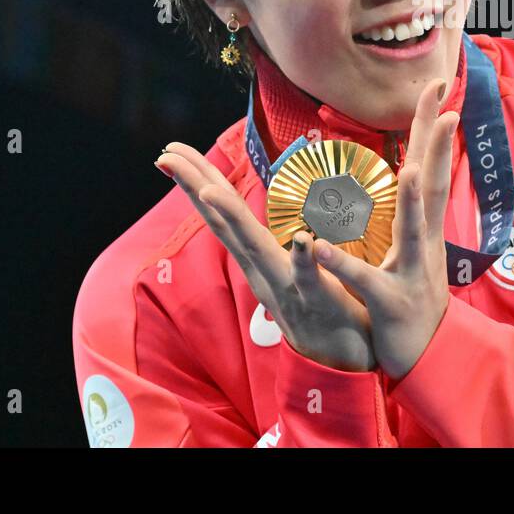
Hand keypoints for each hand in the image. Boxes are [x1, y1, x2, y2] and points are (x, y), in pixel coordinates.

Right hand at [155, 142, 375, 372]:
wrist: (346, 362)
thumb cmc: (323, 308)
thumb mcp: (291, 268)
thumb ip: (275, 240)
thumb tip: (261, 213)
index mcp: (259, 259)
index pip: (223, 213)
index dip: (197, 181)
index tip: (169, 151)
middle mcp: (265, 271)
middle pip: (226, 222)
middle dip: (197, 186)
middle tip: (167, 154)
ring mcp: (289, 288)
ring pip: (257, 249)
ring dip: (233, 219)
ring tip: (209, 190)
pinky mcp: (320, 303)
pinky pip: (312, 280)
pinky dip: (306, 259)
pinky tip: (304, 238)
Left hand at [310, 79, 458, 380]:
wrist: (429, 356)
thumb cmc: (413, 301)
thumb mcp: (417, 250)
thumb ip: (413, 212)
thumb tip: (417, 174)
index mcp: (424, 229)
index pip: (432, 167)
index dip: (434, 128)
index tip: (441, 88)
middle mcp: (424, 243)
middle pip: (434, 185)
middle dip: (437, 144)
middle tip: (443, 105)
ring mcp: (412, 272)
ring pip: (413, 231)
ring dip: (415, 201)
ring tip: (411, 171)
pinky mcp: (391, 302)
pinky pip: (365, 282)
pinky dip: (341, 265)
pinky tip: (316, 247)